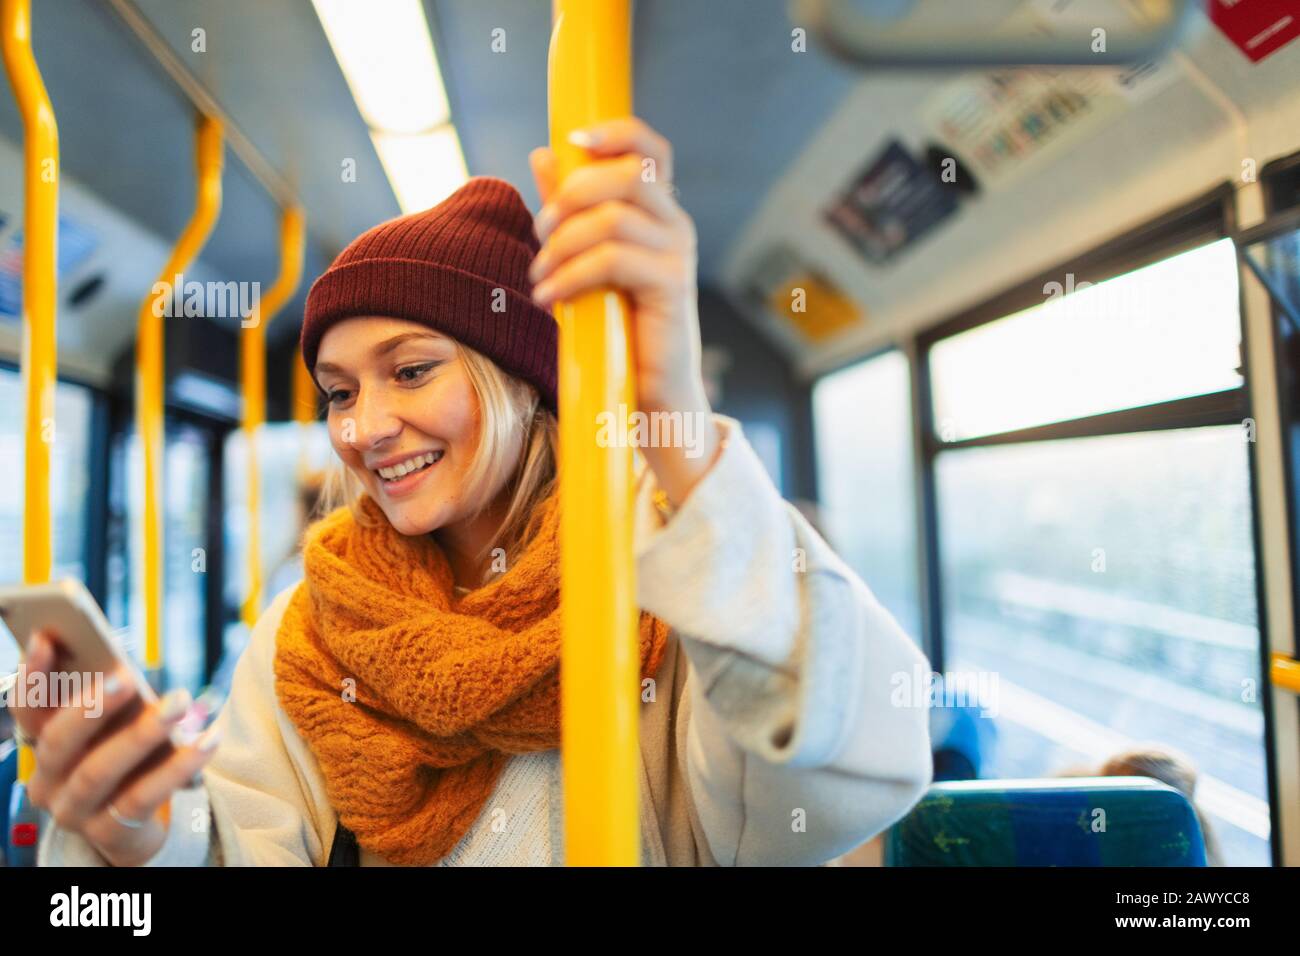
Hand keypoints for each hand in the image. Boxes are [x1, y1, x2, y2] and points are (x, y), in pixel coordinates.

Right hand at [13, 631, 220, 866]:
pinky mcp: (110, 832)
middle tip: (127, 676)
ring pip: (99, 771)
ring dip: (141, 733)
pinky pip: (143, 797)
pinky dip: (179, 766)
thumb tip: (122, 663)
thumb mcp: (118, 725)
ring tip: (179, 701)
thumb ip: (113, 697)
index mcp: (42, 746)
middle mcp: (48, 781)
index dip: (32, 676)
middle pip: (58, 742)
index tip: (45, 637)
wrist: (138, 824)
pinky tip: (209, 739)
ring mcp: (75, 811)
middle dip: (92, 706)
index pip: (26, 710)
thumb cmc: (128, 756)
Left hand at [528, 116, 721, 505]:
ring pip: (614, 218)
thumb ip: (570, 209)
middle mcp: (676, 226)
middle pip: (626, 175)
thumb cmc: (617, 328)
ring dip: (563, 244)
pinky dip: (572, 275)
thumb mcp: (586, 259)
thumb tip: (543, 155)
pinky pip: (614, 260)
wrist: (649, 396)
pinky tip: (550, 297)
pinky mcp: (671, 288)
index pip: (650, 149)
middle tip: (538, 234)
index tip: (572, 140)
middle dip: (570, 197)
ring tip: (539, 277)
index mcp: (658, 212)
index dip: (616, 132)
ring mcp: (678, 256)